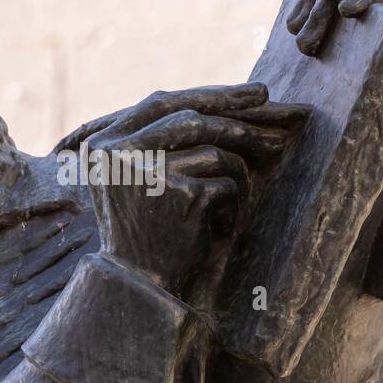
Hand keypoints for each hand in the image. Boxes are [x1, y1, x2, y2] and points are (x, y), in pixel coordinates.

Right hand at [57, 83, 307, 297]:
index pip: (160, 102)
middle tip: (280, 126)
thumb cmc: (144, 232)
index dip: (209, 94)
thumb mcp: (136, 179)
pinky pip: (225, 183)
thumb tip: (221, 104)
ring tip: (236, 194)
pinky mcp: (178, 194)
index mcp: (102, 144)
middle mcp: (118, 152)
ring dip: (236, 173)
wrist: (137, 287)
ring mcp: (148, 171)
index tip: (252, 94)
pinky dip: (231, 204)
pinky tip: (219, 226)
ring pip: (214, 150)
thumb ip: (158, 141)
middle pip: (192, 118)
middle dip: (240, 120)